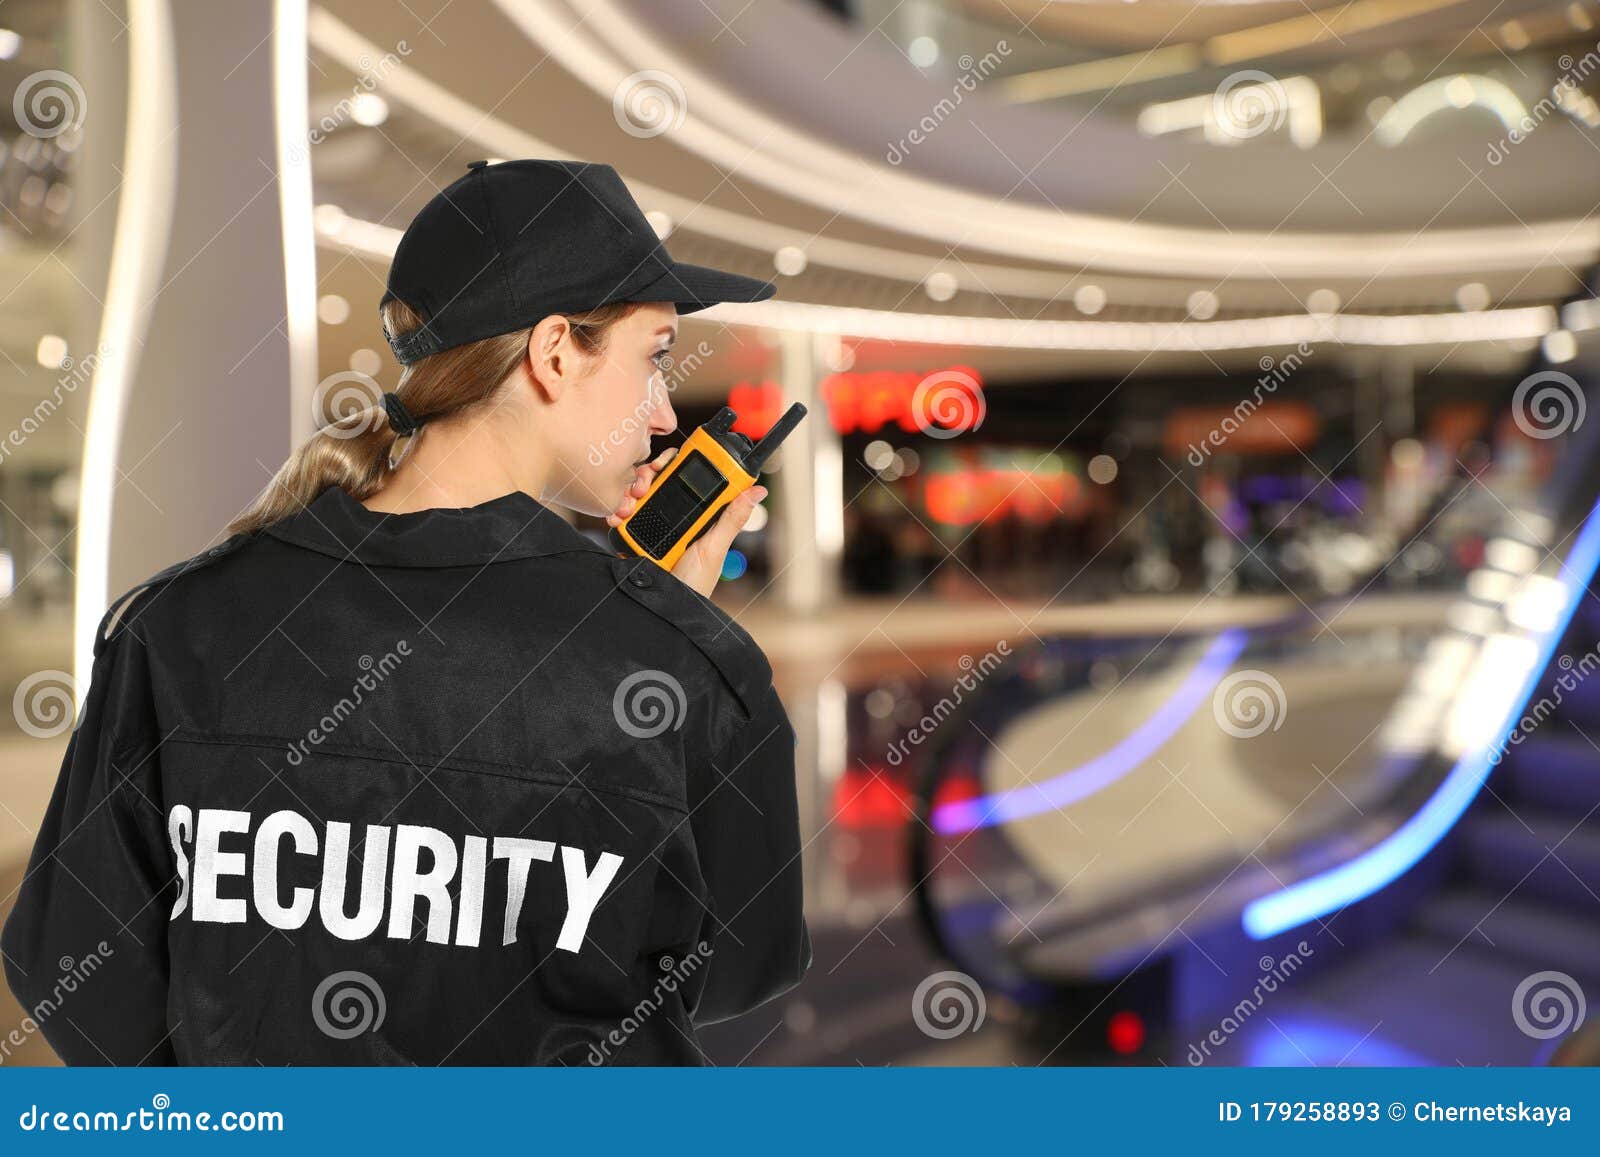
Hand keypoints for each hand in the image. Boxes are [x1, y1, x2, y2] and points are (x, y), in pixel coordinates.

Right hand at [606, 447, 767, 598]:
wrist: (665, 606)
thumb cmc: (696, 584)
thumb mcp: (714, 548)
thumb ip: (731, 518)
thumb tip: (758, 492)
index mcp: (698, 516)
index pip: (690, 478)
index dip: (679, 463)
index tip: (671, 459)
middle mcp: (675, 517)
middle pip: (660, 481)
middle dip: (649, 475)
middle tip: (644, 482)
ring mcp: (652, 526)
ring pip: (639, 494)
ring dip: (631, 492)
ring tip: (630, 502)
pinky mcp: (634, 537)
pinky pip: (623, 516)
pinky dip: (617, 511)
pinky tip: (618, 515)